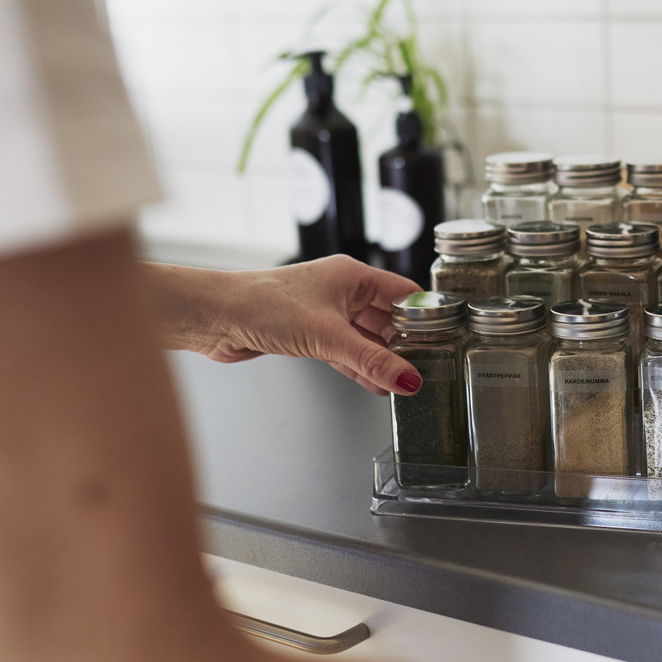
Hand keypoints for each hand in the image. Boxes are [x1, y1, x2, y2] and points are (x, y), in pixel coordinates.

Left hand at [148, 256, 424, 395]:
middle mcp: (341, 291)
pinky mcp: (309, 335)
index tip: (446, 337)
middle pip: (387, 318)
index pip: (404, 293)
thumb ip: (371, 362)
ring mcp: (324, 313)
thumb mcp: (328, 337)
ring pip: (366, 338)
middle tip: (429, 367)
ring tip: (406, 382)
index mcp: (352, 276)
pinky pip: (345, 352)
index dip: (425, 315)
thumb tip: (409, 379)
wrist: (215, 317)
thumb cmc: (261, 306)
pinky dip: (360, 368)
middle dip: (405, 343)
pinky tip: (375, 385)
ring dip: (382, 360)